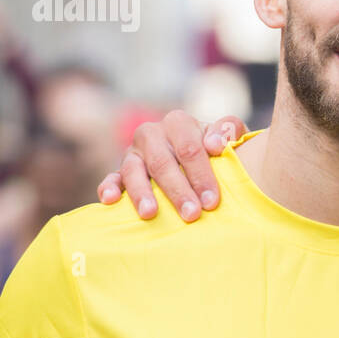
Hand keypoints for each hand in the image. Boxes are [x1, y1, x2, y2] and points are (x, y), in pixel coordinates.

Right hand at [96, 110, 248, 221]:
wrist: (199, 155)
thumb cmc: (218, 150)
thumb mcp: (230, 136)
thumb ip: (230, 129)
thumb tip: (215, 143)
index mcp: (178, 123)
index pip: (189, 148)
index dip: (201, 175)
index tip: (212, 201)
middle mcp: (152, 134)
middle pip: (162, 163)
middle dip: (178, 191)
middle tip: (191, 215)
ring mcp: (134, 152)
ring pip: (134, 170)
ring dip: (142, 193)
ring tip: (151, 213)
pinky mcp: (120, 170)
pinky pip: (112, 177)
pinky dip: (108, 187)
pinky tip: (110, 201)